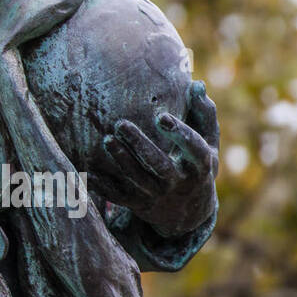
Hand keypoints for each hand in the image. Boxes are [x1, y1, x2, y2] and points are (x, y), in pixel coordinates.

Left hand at [87, 80, 219, 236]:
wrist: (187, 211)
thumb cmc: (195, 163)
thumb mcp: (208, 142)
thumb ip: (204, 113)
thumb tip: (197, 84)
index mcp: (199, 166)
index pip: (194, 151)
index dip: (180, 134)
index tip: (161, 117)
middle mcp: (178, 183)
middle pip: (159, 166)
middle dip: (140, 146)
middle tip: (121, 125)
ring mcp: (157, 195)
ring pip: (137, 179)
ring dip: (121, 160)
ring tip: (107, 139)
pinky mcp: (138, 203)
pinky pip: (117, 196)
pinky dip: (102, 186)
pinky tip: (88, 172)